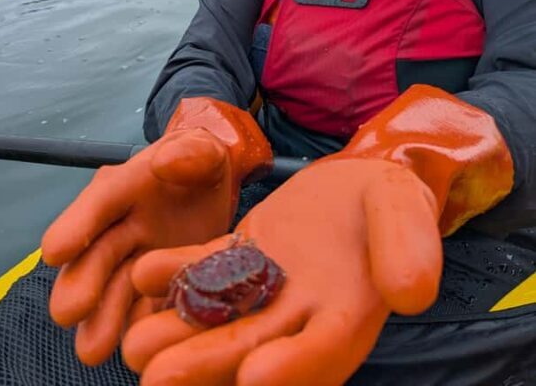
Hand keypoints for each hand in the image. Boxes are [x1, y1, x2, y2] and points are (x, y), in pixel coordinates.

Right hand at [41, 128, 237, 364]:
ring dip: (102, 320)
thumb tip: (163, 163)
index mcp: (124, 187)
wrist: (218, 190)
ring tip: (93, 351)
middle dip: (80, 284)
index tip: (53, 251)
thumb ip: (189, 151)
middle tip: (69, 312)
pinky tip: (143, 347)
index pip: (98, 204)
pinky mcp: (158, 288)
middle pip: (96, 257)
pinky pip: (147, 310)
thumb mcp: (204, 148)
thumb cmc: (201, 162)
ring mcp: (137, 261)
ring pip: (114, 292)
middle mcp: (121, 226)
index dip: (76, 225)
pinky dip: (143, 327)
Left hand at [122, 157, 442, 385]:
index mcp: (349, 314)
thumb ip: (409, 248)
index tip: (255, 377)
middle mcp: (300, 314)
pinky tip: (143, 273)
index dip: (293, 365)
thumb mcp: (405, 211)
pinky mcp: (242, 258)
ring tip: (134, 342)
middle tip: (156, 379)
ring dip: (179, 330)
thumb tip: (411, 294)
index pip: (322, 350)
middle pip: (253, 346)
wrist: (360, 180)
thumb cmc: (391, 199)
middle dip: (207, 363)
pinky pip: (207, 268)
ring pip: (219, 316)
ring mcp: (265, 287)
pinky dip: (178, 273)